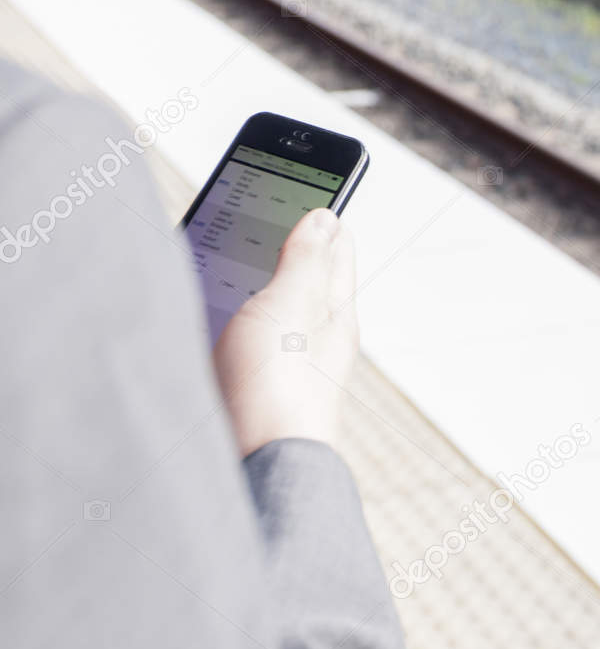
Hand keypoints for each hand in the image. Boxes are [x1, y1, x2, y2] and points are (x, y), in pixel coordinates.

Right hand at [213, 208, 358, 456]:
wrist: (259, 468)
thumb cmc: (281, 388)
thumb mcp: (293, 306)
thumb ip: (306, 261)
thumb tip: (327, 215)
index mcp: (335, 313)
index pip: (335, 249)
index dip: (319, 212)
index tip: (307, 180)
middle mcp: (317, 338)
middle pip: (303, 277)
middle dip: (285, 241)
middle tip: (268, 206)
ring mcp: (285, 365)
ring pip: (273, 308)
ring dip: (256, 277)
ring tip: (240, 248)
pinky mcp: (252, 388)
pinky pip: (245, 338)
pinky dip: (232, 315)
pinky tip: (215, 314)